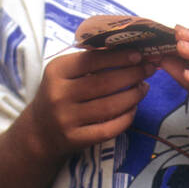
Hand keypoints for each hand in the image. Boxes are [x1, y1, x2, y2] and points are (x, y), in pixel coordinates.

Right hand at [26, 48, 152, 160]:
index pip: (92, 60)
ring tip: (144, 87)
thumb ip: (88, 60)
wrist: (40, 132)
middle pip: (105, 83)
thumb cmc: (59, 94)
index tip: (139, 54)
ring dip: (134, 95)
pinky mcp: (76, 139)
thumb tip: (127, 49)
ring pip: (111, 106)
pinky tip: (134, 108)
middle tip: (148, 69)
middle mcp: (59, 95)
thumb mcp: (64, 73)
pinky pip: (110, 128)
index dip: (118, 57)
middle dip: (132, 74)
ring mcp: (67, 119)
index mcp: (56, 71)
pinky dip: (126, 117)